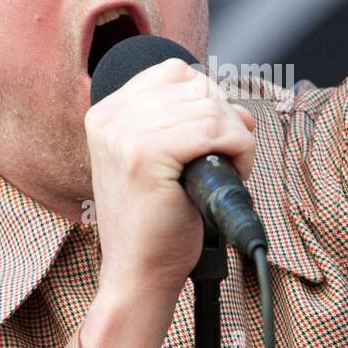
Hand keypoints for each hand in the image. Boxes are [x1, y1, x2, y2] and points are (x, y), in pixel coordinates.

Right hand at [84, 58, 256, 292]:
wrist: (139, 274)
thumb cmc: (158, 223)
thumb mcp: (163, 159)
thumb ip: (184, 122)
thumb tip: (234, 104)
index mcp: (108, 113)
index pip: (175, 73)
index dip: (209, 101)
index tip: (214, 139)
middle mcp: (109, 117)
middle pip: (197, 85)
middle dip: (227, 121)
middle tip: (227, 161)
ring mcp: (123, 134)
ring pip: (211, 107)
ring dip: (237, 139)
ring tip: (227, 172)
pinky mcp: (145, 155)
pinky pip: (216, 130)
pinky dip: (240, 150)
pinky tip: (234, 175)